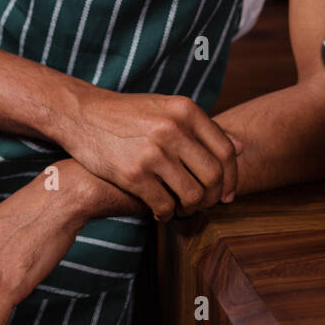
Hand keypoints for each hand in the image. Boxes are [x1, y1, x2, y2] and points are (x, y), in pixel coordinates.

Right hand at [62, 82, 242, 220]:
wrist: (83, 115)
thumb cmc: (128, 115)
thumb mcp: (167, 109)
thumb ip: (202, 128)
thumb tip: (241, 147)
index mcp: (186, 110)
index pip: (226, 151)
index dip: (232, 177)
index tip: (227, 194)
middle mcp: (173, 129)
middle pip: (213, 176)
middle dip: (213, 198)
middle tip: (205, 205)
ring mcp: (153, 152)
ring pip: (192, 195)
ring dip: (191, 209)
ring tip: (182, 209)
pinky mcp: (133, 174)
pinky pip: (165, 206)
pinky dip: (167, 215)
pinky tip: (161, 212)